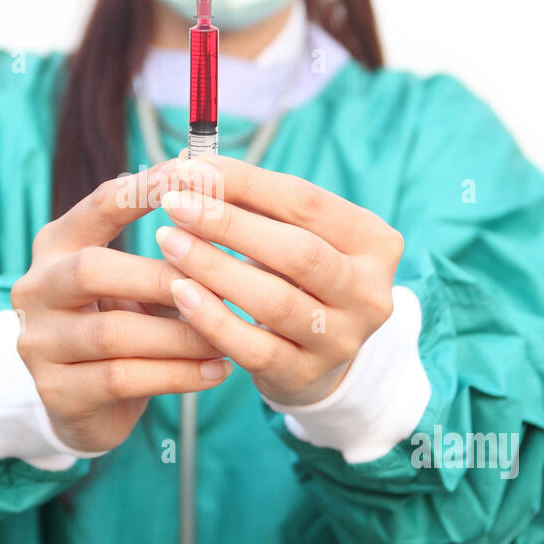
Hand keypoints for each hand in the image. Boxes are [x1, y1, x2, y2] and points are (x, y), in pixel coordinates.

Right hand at [11, 161, 229, 453]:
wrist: (85, 405)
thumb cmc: (123, 327)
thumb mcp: (139, 286)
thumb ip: (172, 258)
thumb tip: (234, 221)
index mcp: (57, 246)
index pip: (99, 205)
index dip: (146, 190)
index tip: (193, 176)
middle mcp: (35, 288)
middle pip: (91, 270)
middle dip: (160, 279)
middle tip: (218, 289)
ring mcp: (38, 343)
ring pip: (112, 333)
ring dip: (179, 336)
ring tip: (228, 338)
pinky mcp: (56, 391)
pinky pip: (122, 379)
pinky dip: (178, 375)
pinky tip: (217, 371)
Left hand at [153, 156, 403, 407]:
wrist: (317, 359)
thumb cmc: (296, 277)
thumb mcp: (290, 234)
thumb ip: (252, 203)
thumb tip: (191, 169)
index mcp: (374, 242)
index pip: (306, 202)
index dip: (245, 182)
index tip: (191, 167)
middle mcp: (369, 293)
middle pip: (296, 251)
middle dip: (228, 223)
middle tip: (174, 204)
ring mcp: (342, 340)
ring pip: (274, 301)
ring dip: (214, 267)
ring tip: (168, 242)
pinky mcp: (306, 376)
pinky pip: (254, 348)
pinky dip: (213, 319)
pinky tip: (180, 293)